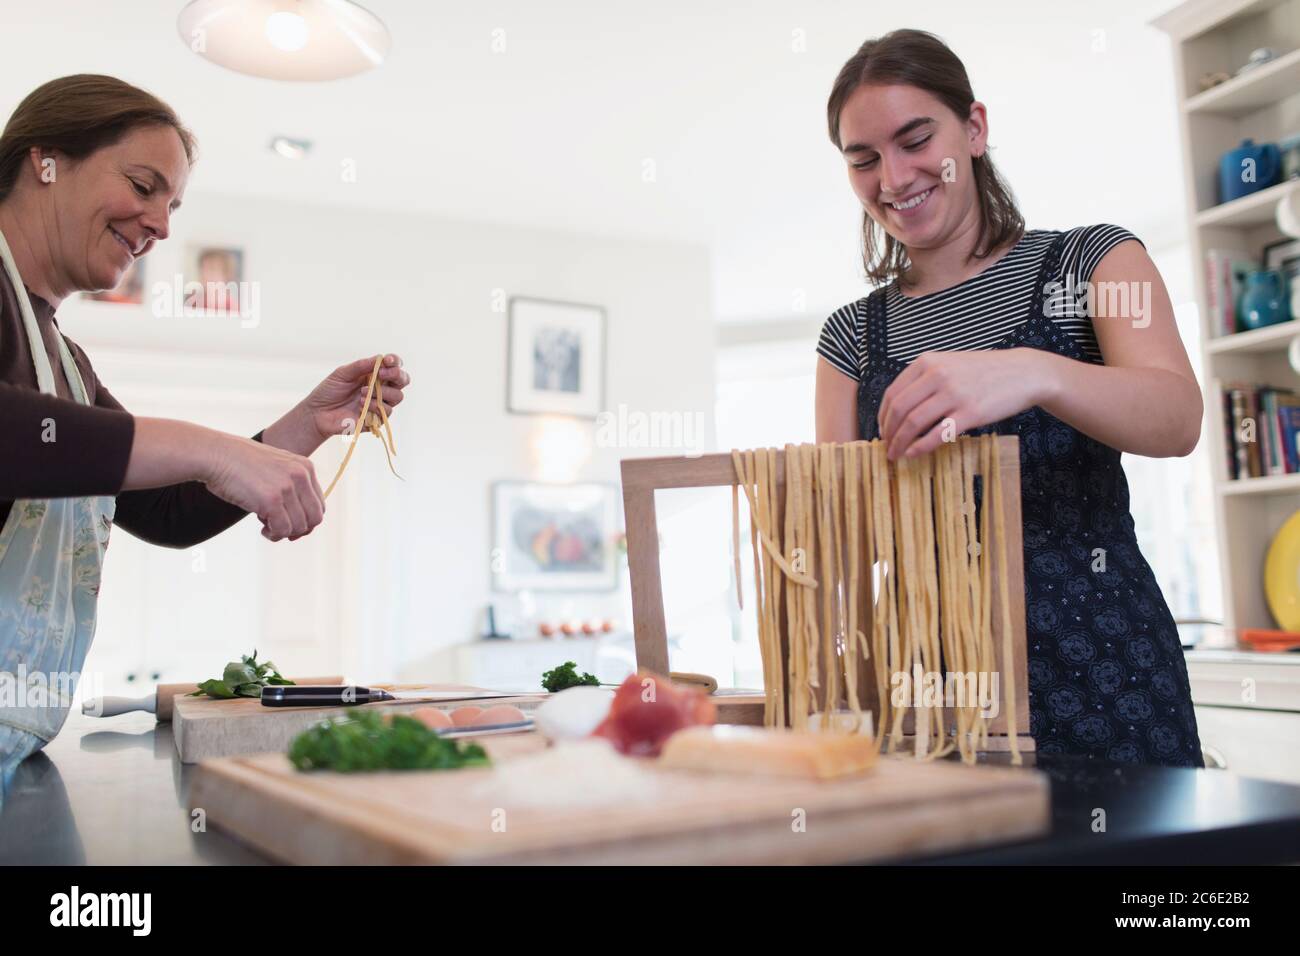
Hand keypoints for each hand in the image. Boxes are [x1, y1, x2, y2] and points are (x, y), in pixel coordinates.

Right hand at [202, 433, 325, 541]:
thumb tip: (300, 522)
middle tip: (280, 531)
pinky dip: (274, 535)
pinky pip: (283, 530)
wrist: (215, 454)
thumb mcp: (275, 468)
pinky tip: (262, 529)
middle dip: (299, 530)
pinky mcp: (272, 500)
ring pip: (300, 526)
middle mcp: (301, 476)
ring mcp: (287, 487)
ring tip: (267, 527)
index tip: (291, 525)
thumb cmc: (240, 464)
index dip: (307, 520)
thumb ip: (291, 486)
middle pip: (315, 517)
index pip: (319, 503)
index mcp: (305, 466)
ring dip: (284, 533)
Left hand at [304, 354, 410, 442]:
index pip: (393, 366)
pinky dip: (375, 406)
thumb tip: (380, 359)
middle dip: (396, 375)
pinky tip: (359, 405)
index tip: (387, 360)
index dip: (395, 361)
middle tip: (381, 374)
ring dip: (381, 393)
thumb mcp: (343, 373)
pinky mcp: (377, 419)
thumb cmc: (330, 391)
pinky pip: (387, 411)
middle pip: (403, 380)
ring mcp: (380, 403)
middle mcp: (381, 388)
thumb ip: (361, 366)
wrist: (318, 412)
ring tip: (362, 393)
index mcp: (374, 375)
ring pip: (398, 396)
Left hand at [877, 348, 1048, 459]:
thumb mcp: (949, 363)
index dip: (882, 416)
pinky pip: (937, 434)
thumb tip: (898, 409)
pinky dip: (920, 447)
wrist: (1022, 373)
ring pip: (913, 423)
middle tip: (886, 447)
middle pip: (899, 409)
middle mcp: (937, 375)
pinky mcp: (970, 413)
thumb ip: (925, 379)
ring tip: (896, 454)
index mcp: (927, 362)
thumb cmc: (984, 371)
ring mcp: (954, 394)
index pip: (893, 393)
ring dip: (900, 443)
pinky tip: (914, 454)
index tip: (882, 431)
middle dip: (888, 433)